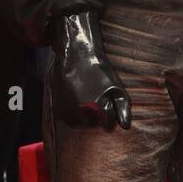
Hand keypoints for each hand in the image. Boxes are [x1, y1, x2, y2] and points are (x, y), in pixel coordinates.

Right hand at [50, 11, 130, 129]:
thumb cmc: (99, 70)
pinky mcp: (57, 109)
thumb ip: (122, 108)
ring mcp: (68, 111)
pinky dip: (71, 114)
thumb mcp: (116, 86)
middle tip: (96, 98)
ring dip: (84, 116)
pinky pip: (67, 120)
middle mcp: (82, 112)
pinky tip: (75, 99)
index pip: (107, 124)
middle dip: (97, 115)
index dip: (109, 115)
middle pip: (93, 125)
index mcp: (98, 107)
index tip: (107, 105)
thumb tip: (125, 126)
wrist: (76, 55)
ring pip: (79, 123)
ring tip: (86, 98)